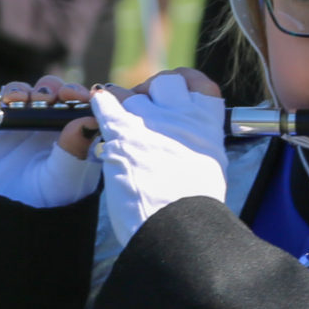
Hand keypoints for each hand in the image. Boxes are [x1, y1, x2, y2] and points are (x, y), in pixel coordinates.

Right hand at [0, 55, 100, 206]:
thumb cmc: (40, 205)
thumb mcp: (61, 182)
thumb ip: (75, 153)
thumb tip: (87, 120)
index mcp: (68, 133)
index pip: (78, 103)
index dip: (79, 94)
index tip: (75, 96)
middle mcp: (41, 122)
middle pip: (48, 91)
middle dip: (49, 89)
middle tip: (47, 97)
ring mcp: (10, 119)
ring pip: (16, 91)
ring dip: (17, 90)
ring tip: (16, 101)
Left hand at [94, 68, 227, 246]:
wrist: (178, 225)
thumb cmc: (194, 207)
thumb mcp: (210, 167)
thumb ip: (198, 145)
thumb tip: (189, 142)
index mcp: (205, 124)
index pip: (197, 84)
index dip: (184, 82)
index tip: (176, 89)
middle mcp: (179, 116)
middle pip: (163, 82)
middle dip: (151, 90)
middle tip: (144, 107)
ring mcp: (149, 121)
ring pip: (128, 94)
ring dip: (121, 105)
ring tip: (119, 123)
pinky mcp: (121, 132)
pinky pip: (105, 104)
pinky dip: (99, 105)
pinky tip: (98, 108)